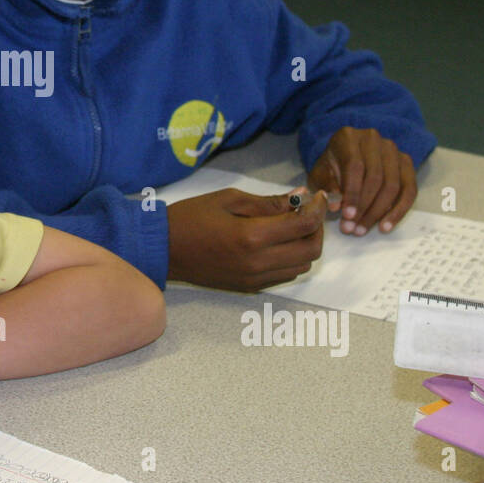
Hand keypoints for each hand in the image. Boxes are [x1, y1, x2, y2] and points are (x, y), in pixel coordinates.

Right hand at [167, 188, 326, 290]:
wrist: (164, 248)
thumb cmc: (192, 217)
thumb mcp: (229, 199)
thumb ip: (269, 201)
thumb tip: (301, 197)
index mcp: (253, 236)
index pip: (305, 225)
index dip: (318, 208)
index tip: (318, 196)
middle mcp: (259, 262)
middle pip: (311, 251)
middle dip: (317, 228)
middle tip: (308, 212)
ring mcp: (255, 278)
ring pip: (301, 266)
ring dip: (305, 245)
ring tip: (293, 227)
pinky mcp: (250, 286)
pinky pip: (284, 275)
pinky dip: (291, 259)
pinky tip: (278, 243)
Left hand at [308, 126, 416, 235]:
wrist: (344, 158)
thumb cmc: (330, 168)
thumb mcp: (320, 175)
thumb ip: (327, 187)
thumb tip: (336, 206)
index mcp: (348, 137)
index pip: (355, 167)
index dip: (352, 194)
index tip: (347, 216)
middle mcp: (373, 139)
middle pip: (376, 177)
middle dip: (365, 207)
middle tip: (353, 229)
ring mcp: (393, 150)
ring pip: (393, 185)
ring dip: (379, 212)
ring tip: (363, 230)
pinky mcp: (406, 162)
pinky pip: (409, 189)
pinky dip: (399, 211)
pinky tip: (386, 227)